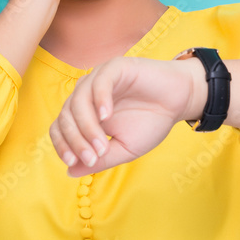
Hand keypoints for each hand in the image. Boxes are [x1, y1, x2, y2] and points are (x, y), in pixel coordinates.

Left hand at [49, 56, 202, 176]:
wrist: (179, 102)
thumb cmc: (151, 122)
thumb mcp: (124, 148)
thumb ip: (99, 160)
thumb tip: (70, 171)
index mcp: (85, 113)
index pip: (60, 128)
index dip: (62, 146)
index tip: (74, 162)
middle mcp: (87, 94)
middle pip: (66, 116)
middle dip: (76, 141)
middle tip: (93, 158)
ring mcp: (99, 79)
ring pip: (79, 101)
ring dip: (87, 127)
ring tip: (102, 145)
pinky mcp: (116, 67)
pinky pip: (100, 82)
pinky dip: (100, 100)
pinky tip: (107, 117)